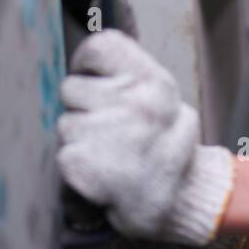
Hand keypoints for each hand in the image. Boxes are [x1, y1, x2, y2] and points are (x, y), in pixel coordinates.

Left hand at [56, 30, 234, 245]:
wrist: (184, 203)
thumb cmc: (169, 151)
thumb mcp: (168, 101)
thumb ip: (132, 79)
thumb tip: (89, 65)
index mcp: (153, 82)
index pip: (99, 46)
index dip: (86, 63)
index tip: (91, 78)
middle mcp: (132, 102)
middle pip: (71, 87)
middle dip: (82, 109)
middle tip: (108, 131)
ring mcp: (106, 132)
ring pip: (65, 124)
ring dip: (79, 141)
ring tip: (109, 155)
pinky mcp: (82, 162)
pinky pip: (63, 155)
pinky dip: (77, 167)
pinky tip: (101, 174)